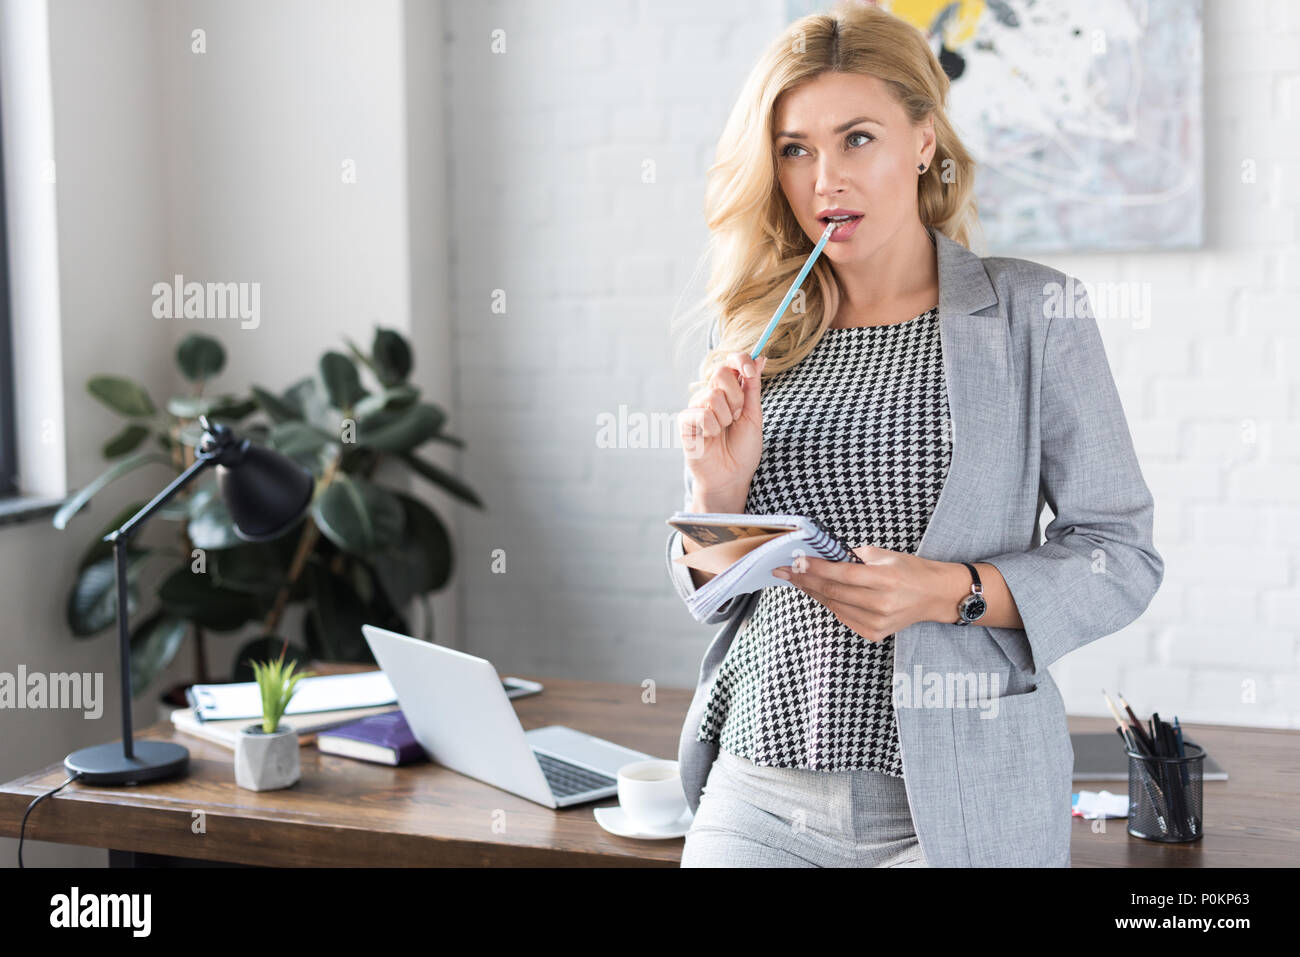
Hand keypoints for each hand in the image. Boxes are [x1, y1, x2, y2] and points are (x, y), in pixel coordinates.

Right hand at [678, 351, 766, 497]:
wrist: (732, 477)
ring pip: (713, 395)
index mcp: (728, 391)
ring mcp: (696, 407)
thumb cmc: (742, 449)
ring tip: (724, 431)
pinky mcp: (685, 422)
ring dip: (726, 418)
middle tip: (737, 417)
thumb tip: (760, 357)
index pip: (730, 361)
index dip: (740, 360)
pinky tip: (710, 438)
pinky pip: (702, 414)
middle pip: (720, 372)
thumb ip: (753, 387)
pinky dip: (712, 428)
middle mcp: (710, 395)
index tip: (751, 372)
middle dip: (737, 397)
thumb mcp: (753, 415)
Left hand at [772, 545, 951, 642]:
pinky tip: (821, 592)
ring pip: (834, 606)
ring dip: (813, 592)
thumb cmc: (909, 570)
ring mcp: (877, 622)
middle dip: (804, 580)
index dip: (815, 568)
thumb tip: (819, 556)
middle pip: (833, 592)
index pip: (842, 573)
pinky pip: (843, 617)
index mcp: (886, 579)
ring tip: (797, 579)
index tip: (795, 561)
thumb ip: (852, 557)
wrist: (935, 595)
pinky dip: (831, 603)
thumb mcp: (883, 555)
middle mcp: (882, 603)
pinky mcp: (874, 634)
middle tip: (784, 571)